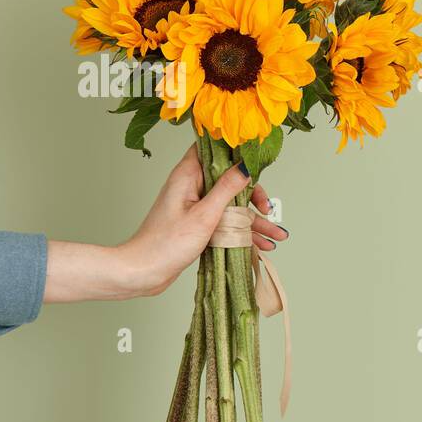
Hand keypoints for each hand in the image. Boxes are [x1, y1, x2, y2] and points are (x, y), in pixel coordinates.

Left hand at [43, 144, 289, 302]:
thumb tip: (246, 165)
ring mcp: (196, 206)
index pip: (214, 149)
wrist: (144, 272)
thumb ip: (227, 188)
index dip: (236, 151)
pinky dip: (244, 231)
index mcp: (188, 175)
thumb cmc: (166, 243)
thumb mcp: (204, 215)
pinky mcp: (199, 224)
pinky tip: (262, 245)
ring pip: (232, 205)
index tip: (257, 160)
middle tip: (267, 210)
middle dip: (254, 195)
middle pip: (230, 180)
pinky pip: (227, 221)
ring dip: (255, 220)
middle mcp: (192, 186)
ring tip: (277, 235)